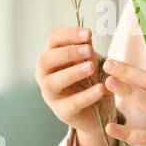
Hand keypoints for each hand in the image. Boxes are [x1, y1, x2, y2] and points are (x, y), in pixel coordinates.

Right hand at [35, 26, 117, 140]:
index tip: (88, 33)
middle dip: (67, 53)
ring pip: (52, 82)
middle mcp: (45, 75)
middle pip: (45, 59)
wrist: (98, 110)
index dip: (69, 34)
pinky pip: (71, 103)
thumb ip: (87, 49)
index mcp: (51, 57)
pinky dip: (87, 95)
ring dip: (72, 72)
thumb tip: (86, 36)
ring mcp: (51, 95)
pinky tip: (100, 88)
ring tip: (92, 67)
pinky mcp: (62, 112)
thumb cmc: (90, 80)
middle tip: (88, 50)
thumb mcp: (91, 60)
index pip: (52, 40)